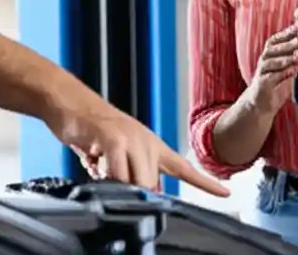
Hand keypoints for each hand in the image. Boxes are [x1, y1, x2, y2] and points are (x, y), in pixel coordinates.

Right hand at [48, 93, 229, 196]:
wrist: (71, 104)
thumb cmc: (91, 132)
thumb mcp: (117, 157)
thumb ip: (132, 174)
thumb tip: (145, 194)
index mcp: (151, 146)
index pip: (184, 168)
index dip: (205, 183)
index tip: (226, 193)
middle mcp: (147, 141)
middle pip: (151, 186)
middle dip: (132, 192)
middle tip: (108, 175)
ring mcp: (133, 139)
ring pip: (135, 182)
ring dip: (114, 182)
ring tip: (98, 163)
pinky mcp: (114, 139)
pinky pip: (117, 173)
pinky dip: (104, 175)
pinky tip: (94, 160)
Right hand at [245, 9, 297, 115]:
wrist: (262, 103)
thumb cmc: (276, 82)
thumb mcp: (287, 67)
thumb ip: (294, 54)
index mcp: (270, 54)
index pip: (275, 40)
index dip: (286, 32)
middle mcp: (264, 61)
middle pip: (274, 49)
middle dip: (288, 44)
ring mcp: (262, 72)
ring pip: (272, 62)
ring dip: (286, 58)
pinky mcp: (263, 85)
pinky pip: (272, 77)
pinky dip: (283, 74)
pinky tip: (293, 71)